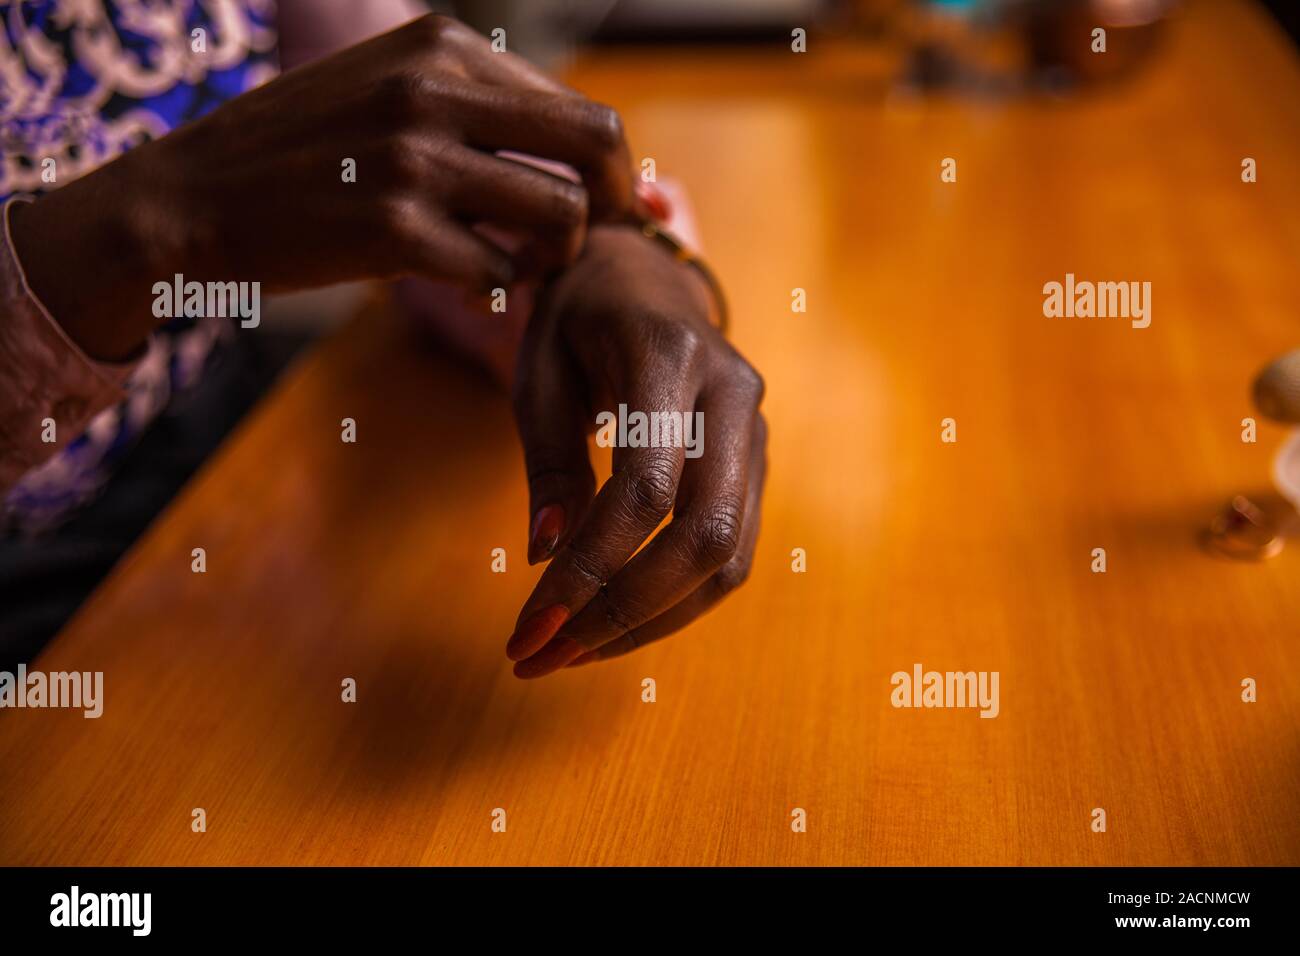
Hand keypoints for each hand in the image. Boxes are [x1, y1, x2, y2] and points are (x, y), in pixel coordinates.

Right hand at [9, 13, 635, 360]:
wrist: (192, 195)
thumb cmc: (304, 150)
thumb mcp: (388, 88)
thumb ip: (478, 106)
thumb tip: (583, 152)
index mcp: (442, 46)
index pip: (581, 109)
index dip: (611, 171)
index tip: (604, 207)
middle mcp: (434, 89)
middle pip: (594, 149)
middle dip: (612, 207)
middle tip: (590, 242)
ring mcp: (413, 158)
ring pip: (558, 217)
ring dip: (550, 257)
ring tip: (515, 265)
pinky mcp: (392, 229)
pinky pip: (498, 274)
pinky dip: (494, 291)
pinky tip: (465, 287)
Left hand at [506, 224, 767, 676]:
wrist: (645, 277)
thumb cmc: (577, 317)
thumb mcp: (540, 370)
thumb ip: (549, 459)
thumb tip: (547, 558)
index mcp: (670, 355)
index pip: (644, 487)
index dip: (590, 567)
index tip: (530, 624)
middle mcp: (732, 394)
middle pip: (705, 536)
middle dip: (623, 613)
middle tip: (546, 656)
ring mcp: (755, 431)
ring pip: (729, 559)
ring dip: (651, 622)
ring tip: (573, 651)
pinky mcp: (756, 463)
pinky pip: (731, 552)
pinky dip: (675, 600)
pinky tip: (613, 618)